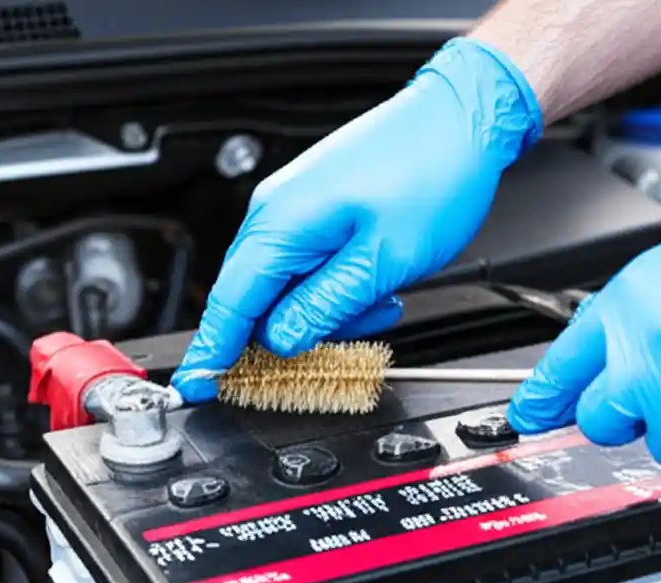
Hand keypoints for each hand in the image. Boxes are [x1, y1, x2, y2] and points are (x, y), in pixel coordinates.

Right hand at [172, 38, 541, 401]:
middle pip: (258, 300)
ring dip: (330, 308)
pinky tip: (377, 280)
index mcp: (281, 225)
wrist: (463, 118)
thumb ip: (325, 307)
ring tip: (384, 295)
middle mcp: (276, 212)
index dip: (213, 352)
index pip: (229, 305)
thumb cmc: (433, 174)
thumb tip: (282, 341)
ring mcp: (294, 206)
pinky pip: (309, 264)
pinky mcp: (316, 206)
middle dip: (300, 331)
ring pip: (289, 286)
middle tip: (354, 334)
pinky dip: (338, 285)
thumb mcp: (383, 262)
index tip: (197, 386)